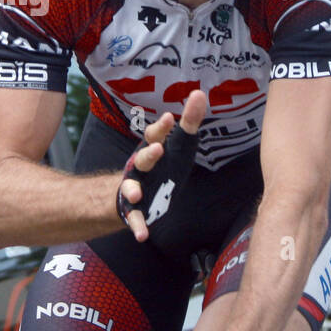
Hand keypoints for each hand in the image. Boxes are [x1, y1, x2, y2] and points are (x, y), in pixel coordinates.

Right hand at [117, 90, 206, 242]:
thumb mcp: (178, 144)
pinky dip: (137, 227)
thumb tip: (200, 93)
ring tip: (136, 194)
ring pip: (130, 187)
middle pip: (141, 159)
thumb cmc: (164, 164)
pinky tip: (143, 237)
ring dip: (132, 190)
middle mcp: (140, 168)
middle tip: (158, 149)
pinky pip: (134, 219)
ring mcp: (135, 188)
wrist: (142, 194)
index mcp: (151, 150)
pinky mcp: (134, 210)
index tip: (169, 118)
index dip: (160, 128)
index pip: (153, 136)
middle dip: (148, 155)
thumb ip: (190, 121)